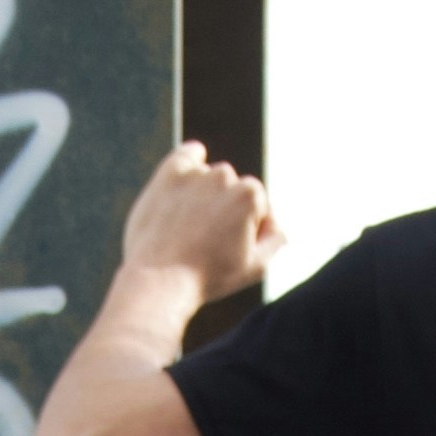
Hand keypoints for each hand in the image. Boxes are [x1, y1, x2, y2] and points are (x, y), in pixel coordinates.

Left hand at [118, 140, 281, 304]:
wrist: (159, 280)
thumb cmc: (208, 277)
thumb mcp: (255, 267)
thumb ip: (275, 240)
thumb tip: (276, 225)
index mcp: (250, 194)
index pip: (256, 203)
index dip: (249, 226)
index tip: (233, 248)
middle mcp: (224, 176)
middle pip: (232, 188)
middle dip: (226, 207)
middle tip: (209, 239)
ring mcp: (194, 173)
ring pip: (208, 177)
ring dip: (205, 193)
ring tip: (189, 228)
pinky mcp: (168, 175)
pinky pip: (186, 155)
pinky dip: (191, 158)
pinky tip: (193, 164)